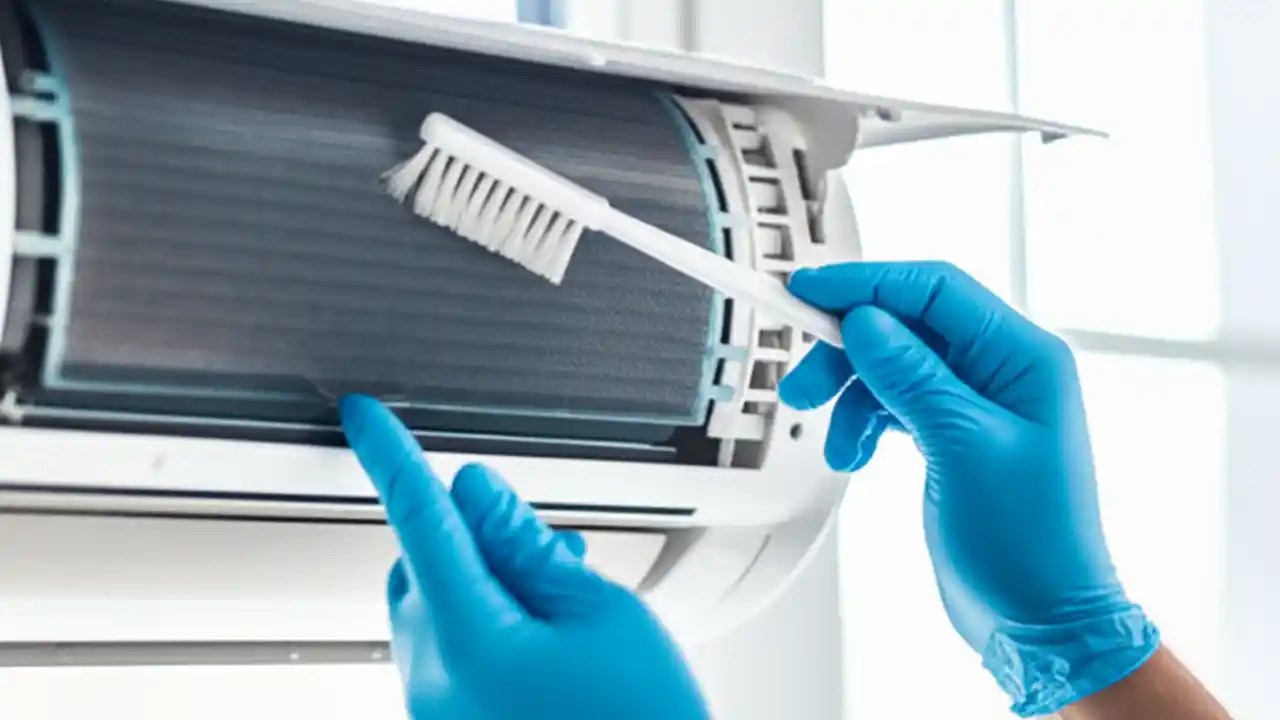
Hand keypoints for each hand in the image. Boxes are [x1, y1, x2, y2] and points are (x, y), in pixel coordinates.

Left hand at [339, 395, 708, 719]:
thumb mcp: (598, 610)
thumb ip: (524, 544)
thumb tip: (474, 492)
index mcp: (467, 641)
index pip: (417, 520)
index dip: (389, 456)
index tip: (364, 416)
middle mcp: (434, 679)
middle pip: (425, 563)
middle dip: (474, 533)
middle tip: (544, 539)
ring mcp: (441, 709)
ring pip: (439, 602)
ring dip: (488, 574)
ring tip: (563, 584)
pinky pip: (452, 645)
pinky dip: (488, 614)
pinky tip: (546, 619)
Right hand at [779, 262, 1159, 717]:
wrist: (1044, 623)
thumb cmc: (1030, 545)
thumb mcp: (964, 449)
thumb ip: (911, 377)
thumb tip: (865, 321)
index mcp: (1023, 358)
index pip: (934, 290)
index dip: (865, 284)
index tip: (806, 288)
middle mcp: (1002, 370)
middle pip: (905, 326)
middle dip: (847, 350)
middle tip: (802, 385)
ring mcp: (976, 403)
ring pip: (892, 366)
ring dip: (850, 397)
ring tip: (834, 446)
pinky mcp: (953, 435)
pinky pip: (895, 403)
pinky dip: (864, 423)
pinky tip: (852, 456)